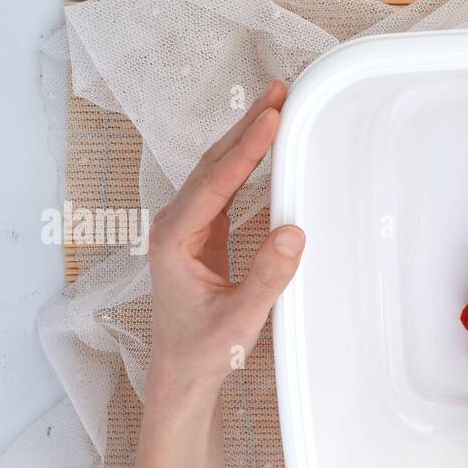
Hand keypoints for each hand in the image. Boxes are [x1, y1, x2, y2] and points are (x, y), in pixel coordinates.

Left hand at [145, 80, 303, 400]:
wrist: (181, 376)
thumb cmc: (203, 352)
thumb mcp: (240, 320)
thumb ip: (267, 278)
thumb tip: (294, 232)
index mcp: (174, 240)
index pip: (215, 181)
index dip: (247, 147)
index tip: (272, 117)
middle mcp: (173, 225)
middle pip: (213, 163)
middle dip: (246, 126)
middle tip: (279, 91)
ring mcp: (184, 228)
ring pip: (215, 170)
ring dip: (245, 138)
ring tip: (276, 107)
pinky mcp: (199, 235)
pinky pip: (222, 187)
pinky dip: (244, 162)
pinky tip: (263, 148)